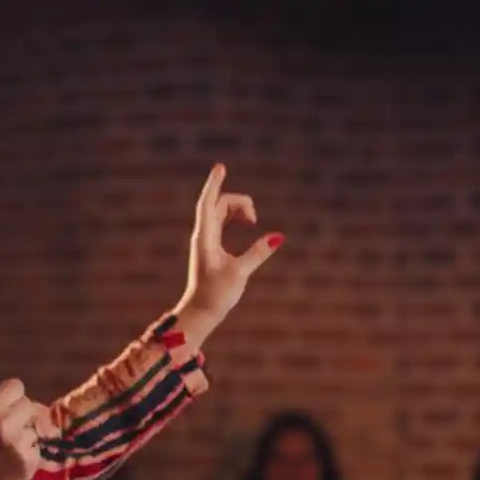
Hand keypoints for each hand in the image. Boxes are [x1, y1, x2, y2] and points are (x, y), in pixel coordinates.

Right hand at [0, 379, 42, 479]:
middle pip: (29, 404)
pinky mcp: (30, 460)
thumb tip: (14, 404)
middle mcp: (4, 423)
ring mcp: (19, 442)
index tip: (13, 406)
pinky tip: (14, 466)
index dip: (15, 396)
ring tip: (10, 453)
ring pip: (34, 429)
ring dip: (27, 438)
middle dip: (25, 416)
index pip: (15, 386)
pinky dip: (29, 455)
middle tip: (16, 429)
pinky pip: (37, 448)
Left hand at [173, 163, 281, 342]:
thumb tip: (278, 237)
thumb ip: (258, 253)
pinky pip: (222, 222)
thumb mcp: (240, 273)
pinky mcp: (211, 247)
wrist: (201, 312)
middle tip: (254, 219)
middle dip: (239, 202)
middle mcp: (203, 235)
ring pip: (221, 212)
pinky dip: (235, 218)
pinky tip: (247, 224)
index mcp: (205, 238)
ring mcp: (206, 240)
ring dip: (238, 209)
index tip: (221, 167)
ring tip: (253, 221)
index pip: (208, 203)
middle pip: (219, 204)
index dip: (214, 184)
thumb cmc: (216, 295)